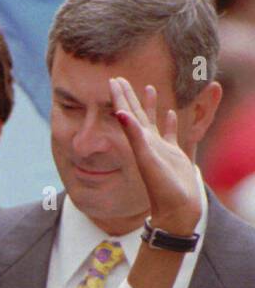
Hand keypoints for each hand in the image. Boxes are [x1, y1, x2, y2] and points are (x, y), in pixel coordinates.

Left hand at [110, 76, 200, 234]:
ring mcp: (160, 148)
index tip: (111, 79)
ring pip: (152, 121)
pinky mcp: (173, 154)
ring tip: (147, 87)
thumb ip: (135, 136)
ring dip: (148, 105)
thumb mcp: (147, 159)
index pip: (125, 114)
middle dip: (128, 96)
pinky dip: (168, 122)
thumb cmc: (162, 188)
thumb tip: (120, 113)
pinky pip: (169, 133)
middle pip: (135, 114)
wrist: (175, 210)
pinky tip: (170, 112)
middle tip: (121, 78)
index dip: (119, 97)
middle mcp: (146, 143)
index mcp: (138, 142)